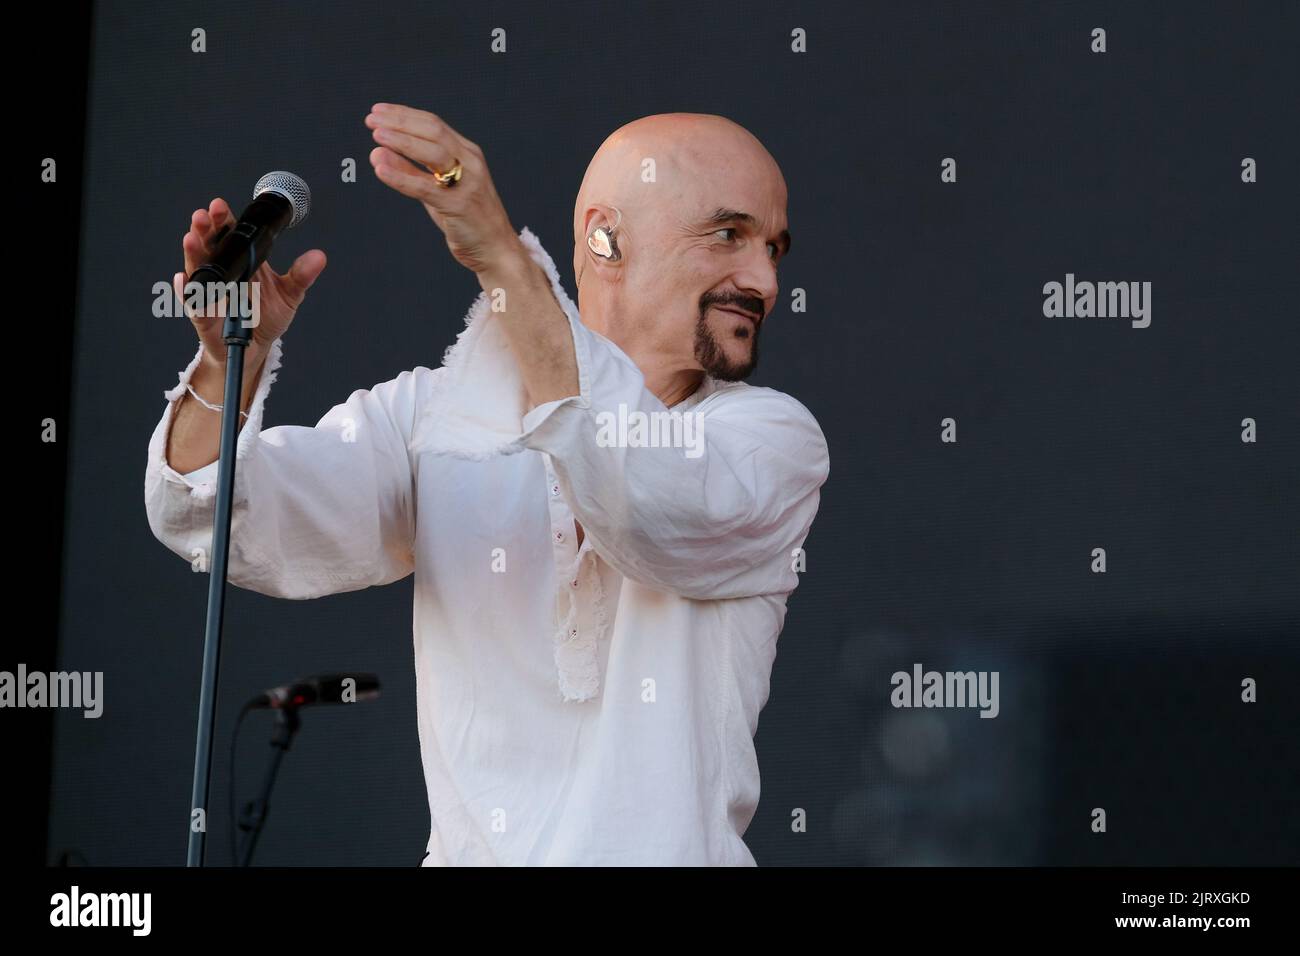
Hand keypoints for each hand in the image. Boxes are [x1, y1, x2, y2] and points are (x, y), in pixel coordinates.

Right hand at [175, 197, 326, 366]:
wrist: (256, 347)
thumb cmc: (266, 316)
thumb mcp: (288, 295)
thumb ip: (301, 276)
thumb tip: (319, 258)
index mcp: (239, 261)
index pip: (228, 234)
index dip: (223, 219)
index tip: (220, 206)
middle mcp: (220, 271)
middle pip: (208, 246)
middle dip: (204, 230)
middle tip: (204, 217)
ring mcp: (208, 292)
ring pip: (196, 269)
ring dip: (193, 253)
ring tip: (192, 239)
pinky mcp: (202, 315)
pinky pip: (192, 302)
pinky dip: (187, 290)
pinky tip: (185, 279)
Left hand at [365, 103, 521, 273]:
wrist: (496, 249)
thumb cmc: (466, 219)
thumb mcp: (435, 191)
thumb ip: (411, 172)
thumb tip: (377, 152)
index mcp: (467, 153)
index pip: (433, 124)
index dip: (404, 115)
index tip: (377, 112)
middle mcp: (470, 162)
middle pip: (433, 131)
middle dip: (400, 122)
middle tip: (371, 119)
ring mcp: (468, 183)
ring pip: (433, 152)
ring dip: (402, 142)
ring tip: (376, 136)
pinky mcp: (461, 206)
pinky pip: (426, 187)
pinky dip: (402, 177)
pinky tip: (381, 170)